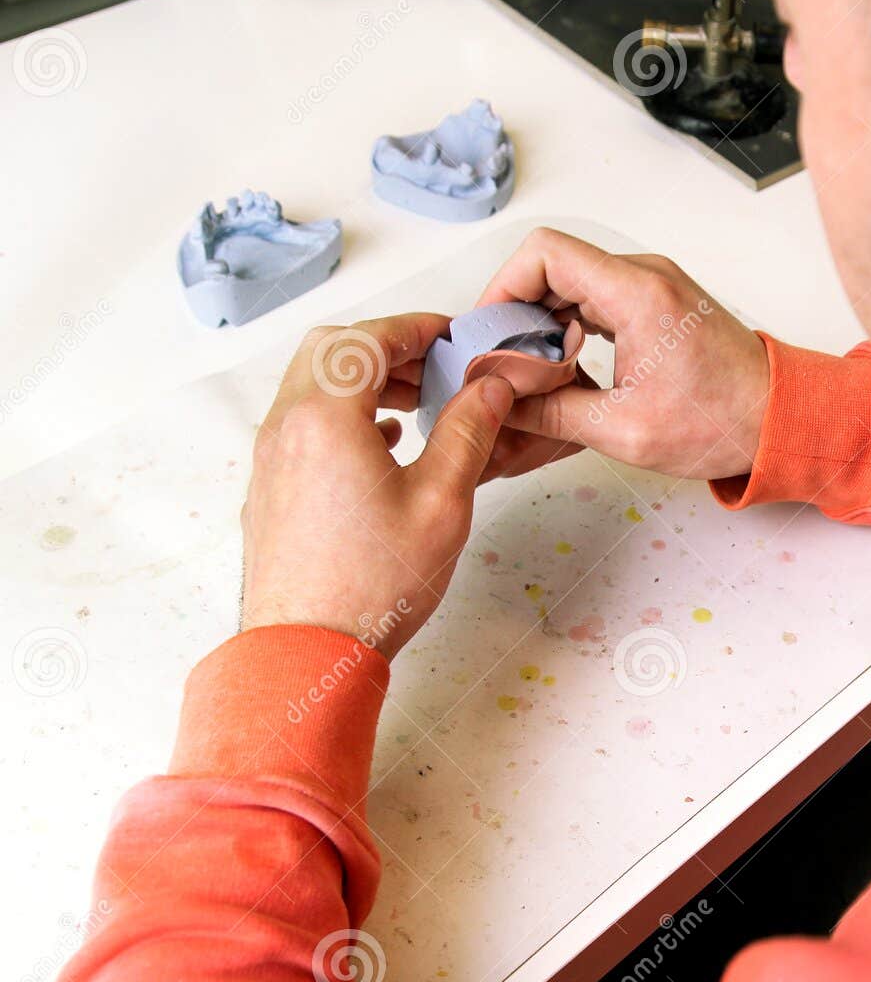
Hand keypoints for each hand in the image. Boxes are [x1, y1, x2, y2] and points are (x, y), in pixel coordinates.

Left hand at [241, 315, 513, 658]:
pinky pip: (302, 422)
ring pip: (311, 385)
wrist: (307, 652)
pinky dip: (342, 412)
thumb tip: (489, 387)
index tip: (453, 336)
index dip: (417, 329)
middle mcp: (286, 427)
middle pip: (329, 349)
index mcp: (326, 418)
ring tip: (419, 403)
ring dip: (363, 378)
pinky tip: (385, 442)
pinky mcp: (270, 488)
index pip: (369, 339)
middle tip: (435, 363)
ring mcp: (270, 458)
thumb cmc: (373, 586)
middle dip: (385, 345)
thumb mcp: (442, 503)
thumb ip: (468, 432)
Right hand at [476, 227, 770, 479]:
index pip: (544, 252)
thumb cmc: (722, 422)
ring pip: (572, 282)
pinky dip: (572, 325)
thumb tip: (500, 401)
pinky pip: (597, 297)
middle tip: (502, 362)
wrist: (780, 420)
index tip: (489, 332)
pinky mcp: (658, 302)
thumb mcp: (623, 430)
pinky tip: (566, 370)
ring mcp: (654, 285)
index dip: (503, 287)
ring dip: (544, 322)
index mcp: (638, 293)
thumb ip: (551, 413)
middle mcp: (646, 275)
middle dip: (518, 312)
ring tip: (532, 372)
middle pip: (553, 266)